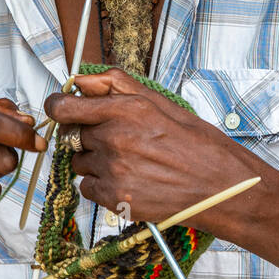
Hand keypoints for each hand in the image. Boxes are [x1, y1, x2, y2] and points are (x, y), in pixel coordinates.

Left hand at [45, 68, 255, 226]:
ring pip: (79, 163)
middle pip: (71, 135)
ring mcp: (113, 170)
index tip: (61, 110)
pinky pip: (87, 188)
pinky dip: (101, 185)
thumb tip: (81, 80)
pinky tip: (128, 180)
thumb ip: (115, 85)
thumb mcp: (160, 102)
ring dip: (94, 161)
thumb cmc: (195, 143)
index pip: (63, 107)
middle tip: (114, 140)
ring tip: (128, 162)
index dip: (58, 108)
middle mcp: (114, 138)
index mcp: (124, 109)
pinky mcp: (115, 198)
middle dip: (85, 136)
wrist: (219, 185)